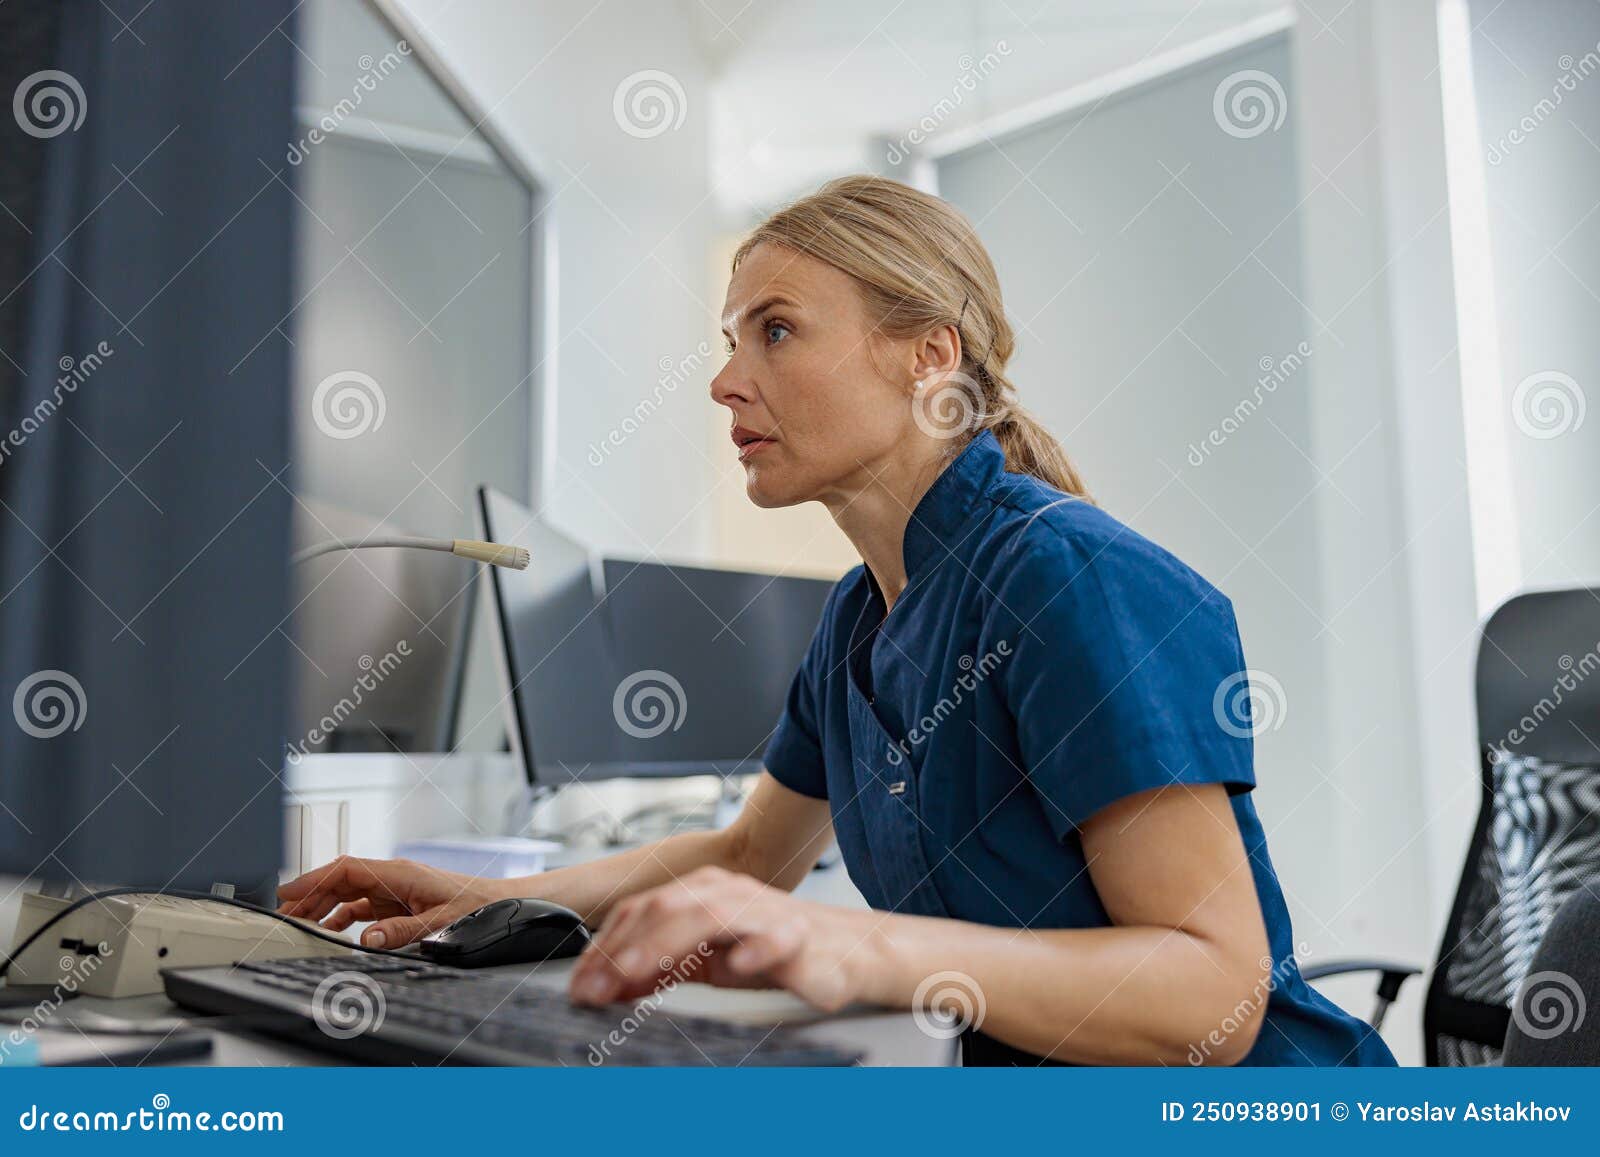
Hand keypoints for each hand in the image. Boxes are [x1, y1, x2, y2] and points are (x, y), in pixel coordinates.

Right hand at [277, 855, 509, 946]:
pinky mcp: (395, 901)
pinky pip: (360, 906)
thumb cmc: (473, 905)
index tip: (288, 892)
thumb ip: (402, 931)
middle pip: (340, 881)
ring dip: (322, 906)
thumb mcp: (439, 922)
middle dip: (309, 896)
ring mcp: (392, 888)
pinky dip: (341, 916)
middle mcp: (392, 877)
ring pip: (347, 892)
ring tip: (298, 924)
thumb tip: (367, 939)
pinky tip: (329, 930)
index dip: (314, 879)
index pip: (346, 870)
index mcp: (399, 873)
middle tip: (283, 917)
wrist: (494, 902)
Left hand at [567, 866, 879, 1011]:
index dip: (605, 946)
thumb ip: (658, 967)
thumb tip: (604, 984)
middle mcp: (726, 893)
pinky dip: (751, 952)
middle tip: (595, 984)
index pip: (641, 910)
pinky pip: (772, 940)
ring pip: (707, 916)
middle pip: (665, 908)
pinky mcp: (796, 936)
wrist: (841, 952)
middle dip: (624, 947)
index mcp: (700, 893)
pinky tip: (734, 967)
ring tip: (634, 973)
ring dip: (665, 945)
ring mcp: (761, 912)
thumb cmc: (772, 951)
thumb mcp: (705, 960)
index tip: (580, 984)